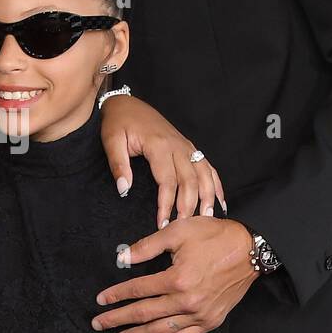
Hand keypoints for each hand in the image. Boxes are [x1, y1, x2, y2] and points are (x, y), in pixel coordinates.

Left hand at [93, 217, 257, 332]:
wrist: (251, 249)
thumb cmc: (215, 236)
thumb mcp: (178, 231)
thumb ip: (147, 246)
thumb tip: (123, 258)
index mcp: (177, 278)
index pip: (138, 290)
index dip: (116, 295)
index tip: (100, 300)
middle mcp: (187, 301)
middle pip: (144, 315)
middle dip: (117, 320)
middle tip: (98, 324)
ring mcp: (200, 315)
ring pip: (161, 332)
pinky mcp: (211, 321)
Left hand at [99, 95, 225, 228]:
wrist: (127, 103)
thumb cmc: (119, 122)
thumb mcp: (112, 141)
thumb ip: (118, 165)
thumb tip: (124, 190)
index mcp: (159, 146)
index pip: (168, 181)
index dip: (166, 205)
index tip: (162, 224)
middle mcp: (178, 146)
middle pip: (190, 181)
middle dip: (189, 206)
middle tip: (184, 229)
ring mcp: (186, 146)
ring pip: (204, 174)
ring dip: (207, 196)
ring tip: (206, 217)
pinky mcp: (189, 146)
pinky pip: (207, 166)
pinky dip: (215, 184)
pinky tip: (219, 200)